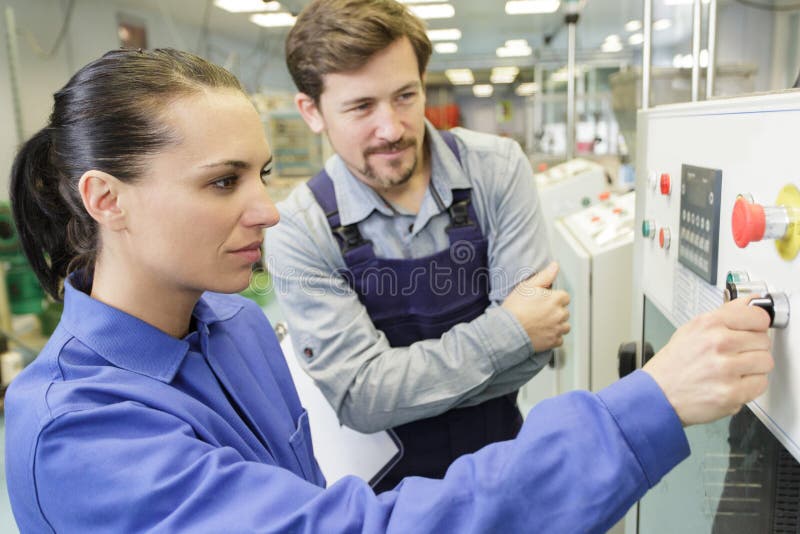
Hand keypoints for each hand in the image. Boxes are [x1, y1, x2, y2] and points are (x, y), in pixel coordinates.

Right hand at [501, 261, 569, 351]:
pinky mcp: (553, 342)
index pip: (564, 297)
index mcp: (555, 299)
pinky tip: (542, 334)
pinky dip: (553, 337)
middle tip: (540, 312)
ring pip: (564, 326)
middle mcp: (560, 314)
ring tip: (542, 323)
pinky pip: (559, 339)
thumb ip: (545, 276)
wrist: (508, 330)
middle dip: (556, 311)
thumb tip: (555, 266)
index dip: (554, 298)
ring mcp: (557, 329)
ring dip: (557, 325)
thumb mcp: (527, 286)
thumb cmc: (515, 308)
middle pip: (564, 311)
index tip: (544, 301)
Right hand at [643, 297, 772, 426]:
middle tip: (734, 355)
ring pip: (765, 362)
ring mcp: (726, 369)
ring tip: (733, 370)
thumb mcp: (692, 329)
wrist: (658, 394)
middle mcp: (718, 343)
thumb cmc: (673, 364)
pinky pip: (760, 384)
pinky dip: (750, 386)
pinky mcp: (732, 393)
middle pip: (763, 340)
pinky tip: (732, 383)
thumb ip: (725, 314)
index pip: (757, 316)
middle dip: (752, 348)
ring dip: (753, 368)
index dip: (757, 325)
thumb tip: (750, 302)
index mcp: (709, 324)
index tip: (753, 330)